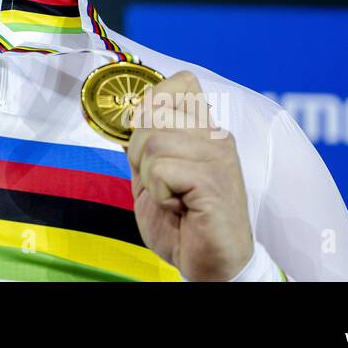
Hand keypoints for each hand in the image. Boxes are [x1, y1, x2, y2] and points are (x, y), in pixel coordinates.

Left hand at [125, 70, 253, 280]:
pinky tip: (178, 207)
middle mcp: (216, 135)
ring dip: (149, 175)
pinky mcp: (213, 181)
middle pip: (155, 110)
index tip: (152, 143)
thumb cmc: (185, 221)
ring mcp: (218, 156)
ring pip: (154, 141)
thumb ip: (147, 141)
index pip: (180, 82)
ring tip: (170, 195)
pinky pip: (161, 169)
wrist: (212, 264)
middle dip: (140, 149)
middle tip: (159, 180)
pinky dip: (158, 192)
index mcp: (205, 128)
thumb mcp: (155, 173)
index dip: (154, 104)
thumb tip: (129, 112)